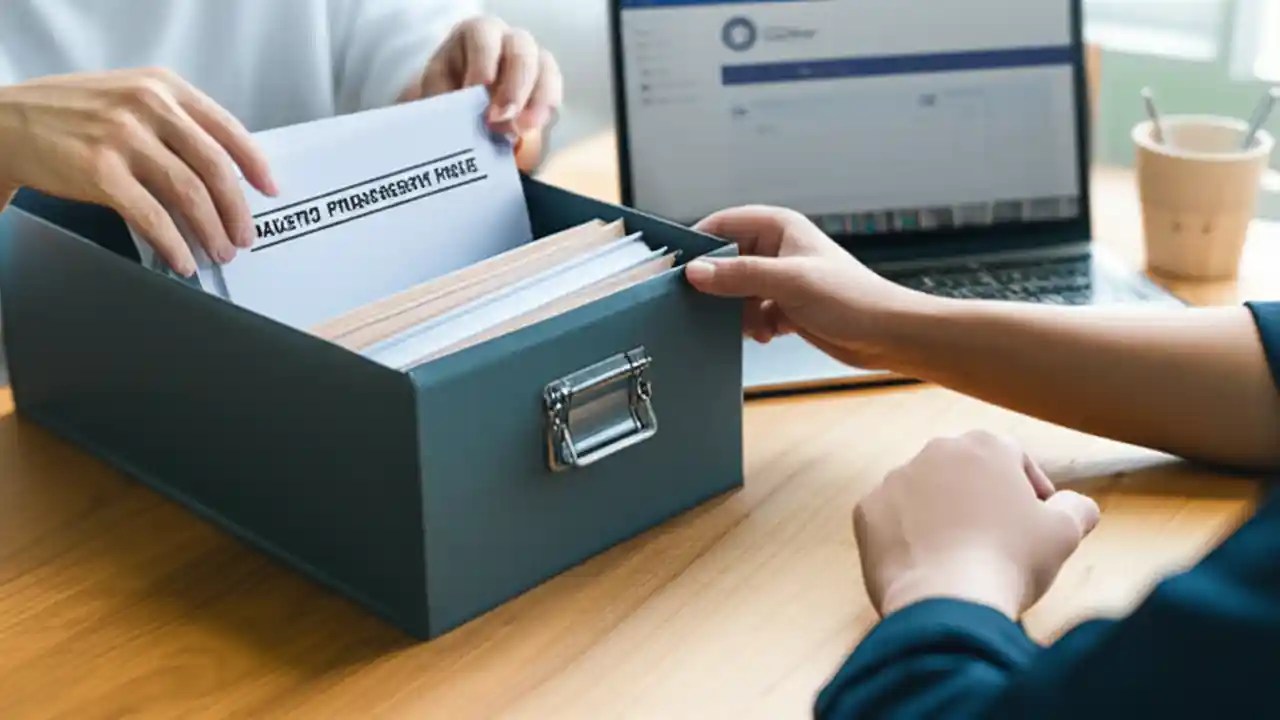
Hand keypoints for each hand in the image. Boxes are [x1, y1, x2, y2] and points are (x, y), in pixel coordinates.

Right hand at [0, 68, 276, 275]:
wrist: (7, 122)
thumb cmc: (72, 114)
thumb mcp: (129, 98)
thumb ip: (174, 123)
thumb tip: (222, 173)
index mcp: (163, 87)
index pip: (226, 128)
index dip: (254, 164)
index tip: (270, 190)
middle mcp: (148, 106)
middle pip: (214, 167)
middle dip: (236, 209)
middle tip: (245, 237)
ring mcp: (124, 137)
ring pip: (189, 193)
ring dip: (211, 230)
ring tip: (220, 252)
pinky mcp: (100, 170)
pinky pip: (152, 215)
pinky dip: (174, 243)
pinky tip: (182, 260)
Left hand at [407, 16, 562, 165]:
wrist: (460, 107)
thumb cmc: (447, 93)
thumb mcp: (438, 93)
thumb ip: (448, 103)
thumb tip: (459, 124)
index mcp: (478, 33)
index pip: (484, 38)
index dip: (482, 64)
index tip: (474, 92)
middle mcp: (510, 41)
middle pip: (522, 50)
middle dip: (513, 86)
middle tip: (500, 119)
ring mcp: (533, 60)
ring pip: (545, 69)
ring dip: (535, 101)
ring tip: (519, 129)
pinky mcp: (546, 85)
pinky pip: (554, 92)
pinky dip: (544, 111)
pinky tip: (531, 129)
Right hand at [687, 206, 935, 368]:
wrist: (887, 335)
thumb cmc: (851, 298)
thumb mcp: (788, 282)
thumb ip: (739, 275)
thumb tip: (695, 272)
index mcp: (778, 227)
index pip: (722, 224)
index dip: (698, 244)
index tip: (677, 269)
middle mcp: (776, 249)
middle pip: (725, 261)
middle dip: (718, 287)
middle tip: (707, 307)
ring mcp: (780, 278)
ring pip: (736, 291)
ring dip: (737, 312)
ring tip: (754, 325)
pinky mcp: (785, 305)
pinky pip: (751, 312)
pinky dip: (753, 326)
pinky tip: (767, 335)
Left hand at [855, 431, 1099, 618]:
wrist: (945, 599)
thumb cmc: (1011, 560)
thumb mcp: (1064, 532)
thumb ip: (1076, 508)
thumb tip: (1077, 505)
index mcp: (985, 444)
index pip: (1015, 460)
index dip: (1031, 492)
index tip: (1037, 523)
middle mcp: (935, 449)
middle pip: (966, 474)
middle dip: (983, 500)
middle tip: (998, 541)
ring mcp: (895, 478)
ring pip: (926, 494)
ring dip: (942, 516)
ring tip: (958, 556)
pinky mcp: (866, 509)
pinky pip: (892, 519)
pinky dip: (907, 536)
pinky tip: (925, 564)